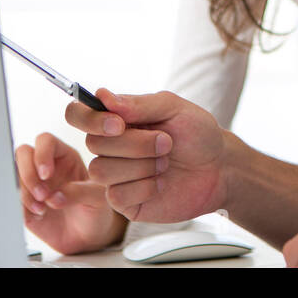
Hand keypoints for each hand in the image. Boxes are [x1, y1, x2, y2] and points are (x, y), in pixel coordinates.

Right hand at [14, 132, 126, 254]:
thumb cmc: (97, 210)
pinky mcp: (25, 204)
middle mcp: (46, 167)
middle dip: (28, 173)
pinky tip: (40, 214)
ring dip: (26, 192)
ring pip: (16, 176)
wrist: (89, 237)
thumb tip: (55, 196)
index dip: (42, 154)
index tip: (47, 174)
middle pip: (23, 153)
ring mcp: (34, 185)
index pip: (46, 141)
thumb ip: (80, 192)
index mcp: (65, 157)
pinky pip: (14, 200)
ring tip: (43, 208)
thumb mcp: (98, 198)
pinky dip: (23, 207)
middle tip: (42, 194)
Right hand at [66, 88, 227, 223]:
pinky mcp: (124, 201)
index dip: (89, 119)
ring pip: (101, 170)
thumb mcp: (174, 108)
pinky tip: (161, 183)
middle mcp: (111, 146)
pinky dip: (144, 187)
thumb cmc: (197, 134)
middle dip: (135, 143)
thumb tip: (102, 96)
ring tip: (165, 163)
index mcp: (117, 120)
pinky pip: (116, 194)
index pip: (78, 114)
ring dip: (141, 165)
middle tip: (167, 142)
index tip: (119, 124)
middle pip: (93, 143)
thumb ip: (139, 104)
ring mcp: (115, 175)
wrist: (219, 168)